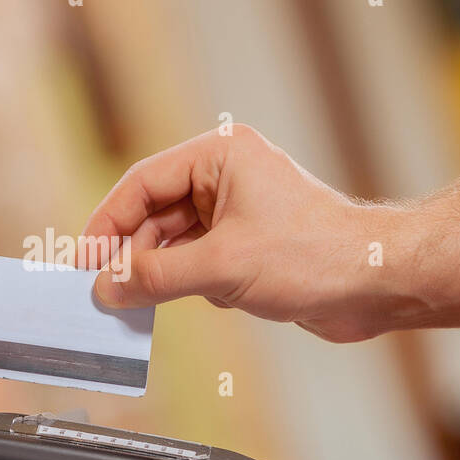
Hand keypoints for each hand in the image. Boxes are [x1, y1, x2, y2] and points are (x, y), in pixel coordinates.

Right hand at [81, 125, 390, 341]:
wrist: (376, 284)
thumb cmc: (316, 255)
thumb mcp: (221, 267)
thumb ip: (155, 277)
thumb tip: (106, 287)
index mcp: (220, 155)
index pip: (142, 183)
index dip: (107, 222)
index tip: (83, 260)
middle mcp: (226, 178)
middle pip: (153, 213)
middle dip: (130, 254)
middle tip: (102, 290)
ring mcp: (236, 213)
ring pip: (172, 242)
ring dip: (157, 274)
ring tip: (134, 304)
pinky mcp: (246, 247)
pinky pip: (195, 263)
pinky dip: (183, 284)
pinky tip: (184, 303)